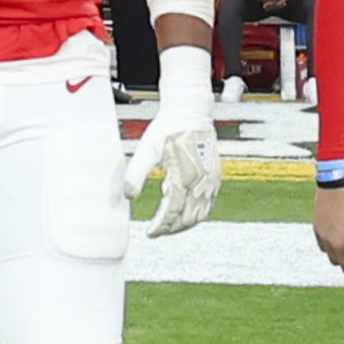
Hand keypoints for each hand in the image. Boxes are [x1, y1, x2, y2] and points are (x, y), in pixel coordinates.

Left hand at [131, 42, 219, 239]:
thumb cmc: (168, 127)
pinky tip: (185, 214)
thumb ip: (136, 174)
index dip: (161, 225)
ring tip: (169, 227)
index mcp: (184, 174)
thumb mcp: (147, 149)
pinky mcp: (215, 176)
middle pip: (188, 217)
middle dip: (172, 228)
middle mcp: (201, 180)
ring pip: (201, 213)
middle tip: (157, 231)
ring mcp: (211, 179)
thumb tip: (128, 196)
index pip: (172, 211)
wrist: (190, 110)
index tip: (150, 232)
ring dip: (185, 224)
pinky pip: (209, 203)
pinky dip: (197, 214)